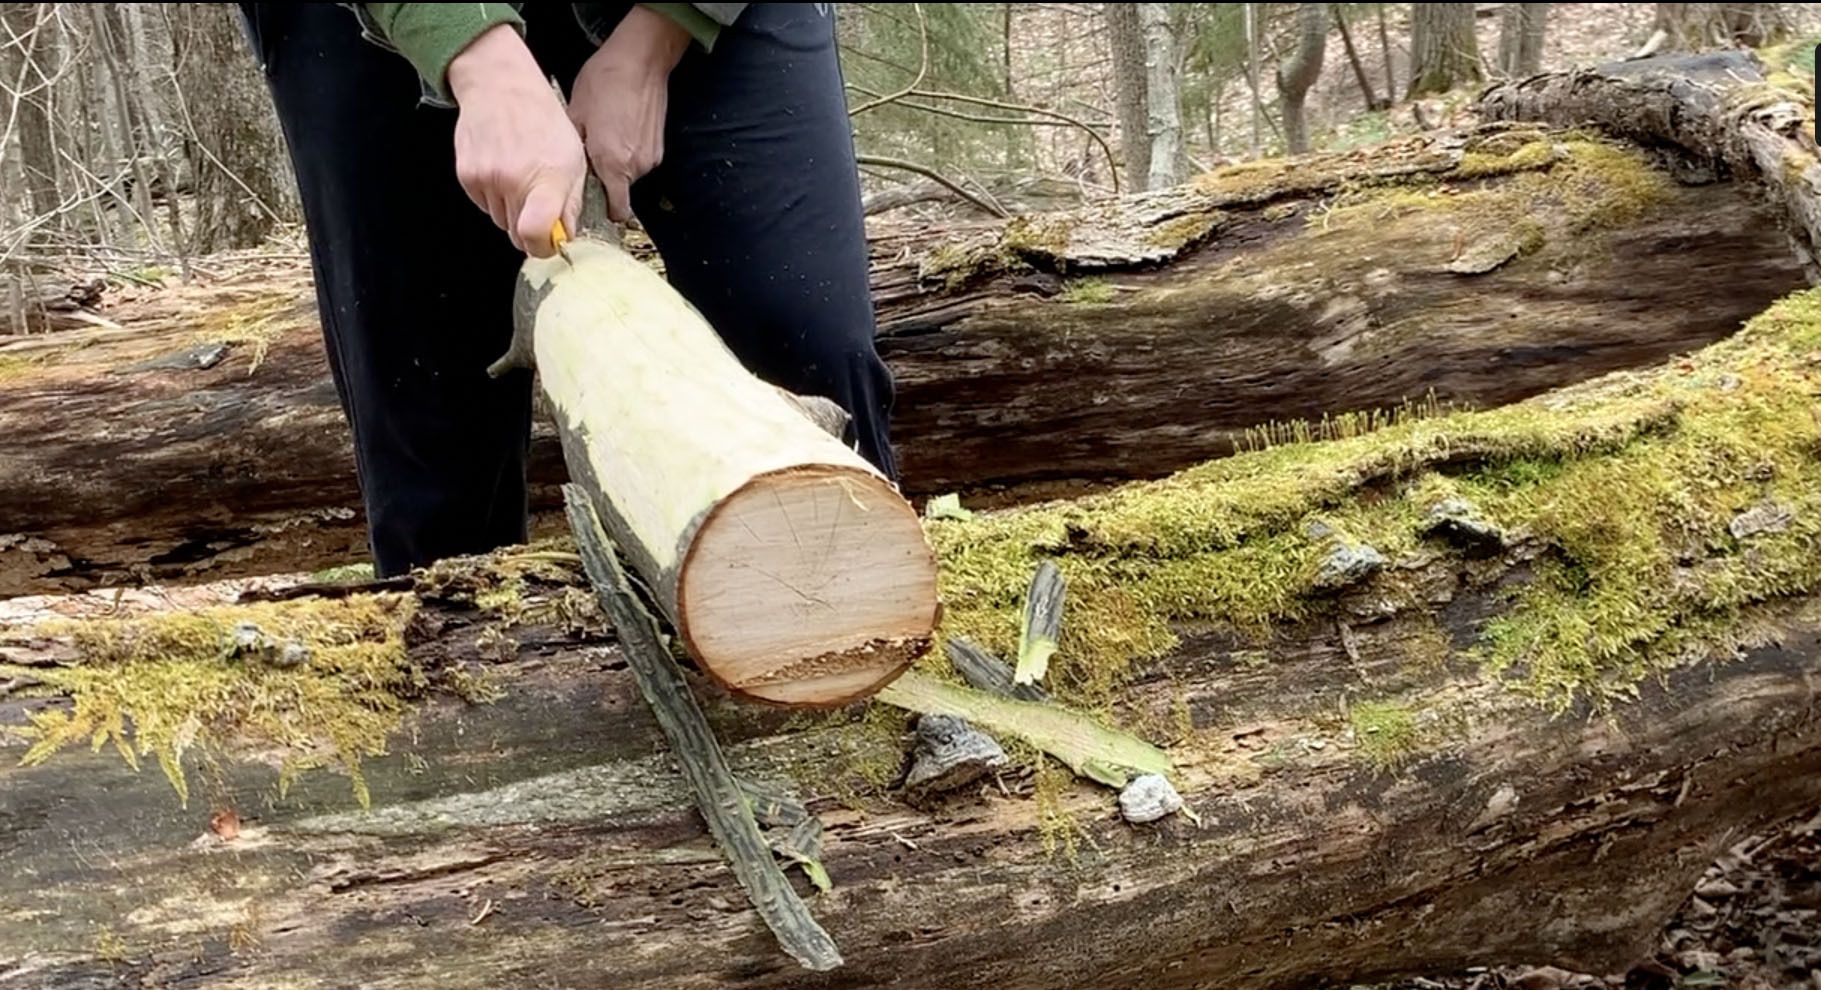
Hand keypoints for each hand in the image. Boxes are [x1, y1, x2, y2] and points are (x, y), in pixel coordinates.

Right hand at [447, 24, 584, 256]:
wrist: (500, 87)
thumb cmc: (541, 118)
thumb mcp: (573, 158)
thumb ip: (571, 203)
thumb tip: (565, 236)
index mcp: (546, 179)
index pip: (535, 235)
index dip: (542, 248)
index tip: (550, 244)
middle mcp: (513, 182)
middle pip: (517, 235)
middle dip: (531, 229)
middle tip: (539, 204)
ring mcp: (486, 180)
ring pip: (500, 221)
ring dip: (512, 210)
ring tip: (520, 178)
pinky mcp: (467, 176)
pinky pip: (483, 205)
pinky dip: (494, 197)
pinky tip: (503, 171)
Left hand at [568, 6, 691, 222]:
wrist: (640, 60)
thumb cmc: (605, 82)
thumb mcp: (575, 115)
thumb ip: (575, 153)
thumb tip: (570, 172)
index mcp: (613, 164)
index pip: (617, 211)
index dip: (604, 211)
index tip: (592, 203)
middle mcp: (637, 167)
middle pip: (620, 190)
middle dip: (605, 179)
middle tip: (591, 154)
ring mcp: (652, 156)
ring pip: (629, 173)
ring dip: (618, 162)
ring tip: (606, 135)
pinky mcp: (659, 145)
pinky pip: (640, 158)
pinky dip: (630, 150)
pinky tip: (619, 127)